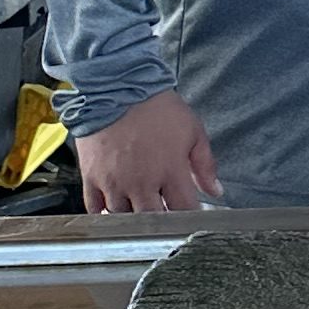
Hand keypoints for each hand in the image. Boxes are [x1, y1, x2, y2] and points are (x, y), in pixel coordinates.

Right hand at [76, 93, 222, 213]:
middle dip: (162, 223)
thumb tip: (216, 191)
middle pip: (153, 221)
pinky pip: (95, 208)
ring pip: (124, 218)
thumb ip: (205, 164)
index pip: (184, 210)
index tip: (191, 217)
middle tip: (165, 218)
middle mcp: (141, 182)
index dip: (190, 218)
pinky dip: (104, 213)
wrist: (115, 85)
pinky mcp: (92, 177)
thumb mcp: (192, 130)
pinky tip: (114, 208)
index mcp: (170, 171)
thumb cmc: (156, 106)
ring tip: (140, 210)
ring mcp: (114, 181)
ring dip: (134, 218)